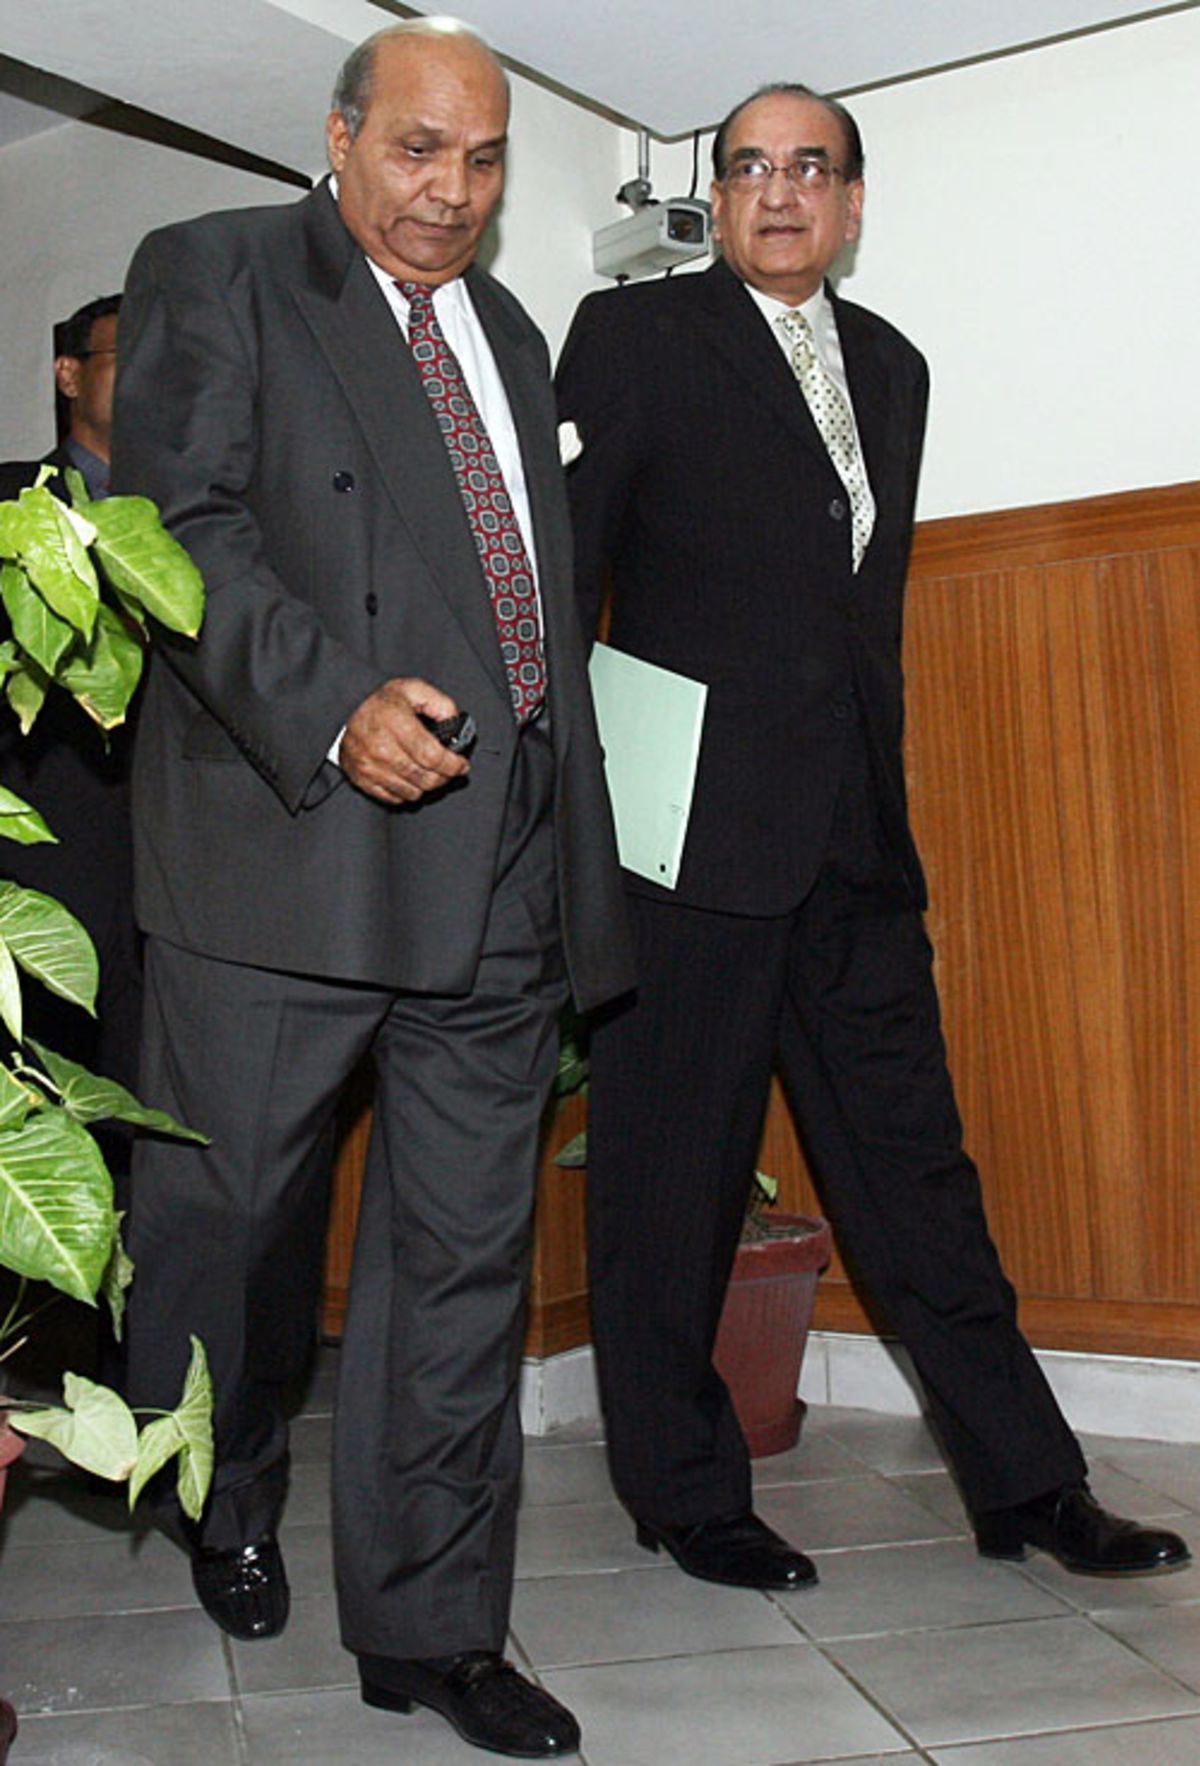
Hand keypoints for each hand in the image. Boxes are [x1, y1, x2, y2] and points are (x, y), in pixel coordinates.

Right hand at [339, 677, 469, 804]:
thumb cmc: (384, 701)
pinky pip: (394, 798)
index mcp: (395, 723)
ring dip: (426, 785)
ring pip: (412, 792)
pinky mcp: (361, 779)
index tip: (461, 765)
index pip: (432, 757)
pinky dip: (407, 791)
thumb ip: (441, 705)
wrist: (346, 709)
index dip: (452, 765)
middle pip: (425, 779)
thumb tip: (455, 725)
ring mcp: (368, 766)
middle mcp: (379, 747)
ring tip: (428, 771)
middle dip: (444, 777)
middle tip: (449, 770)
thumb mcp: (415, 690)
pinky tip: (409, 776)